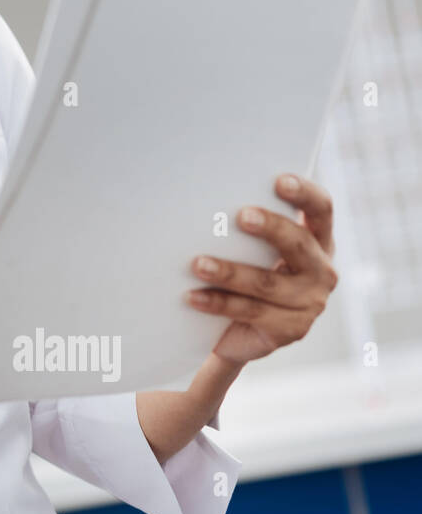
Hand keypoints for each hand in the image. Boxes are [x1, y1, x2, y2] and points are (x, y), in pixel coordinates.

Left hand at [186, 173, 337, 365]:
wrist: (238, 332)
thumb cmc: (243, 274)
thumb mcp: (250, 250)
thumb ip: (245, 228)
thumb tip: (205, 198)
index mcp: (317, 240)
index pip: (320, 210)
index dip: (304, 194)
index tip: (279, 181)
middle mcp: (321, 270)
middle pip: (299, 243)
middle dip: (270, 227)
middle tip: (240, 215)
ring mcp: (310, 303)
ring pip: (268, 283)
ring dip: (230, 272)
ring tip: (197, 264)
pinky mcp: (291, 330)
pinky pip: (250, 312)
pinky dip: (218, 303)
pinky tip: (192, 297)